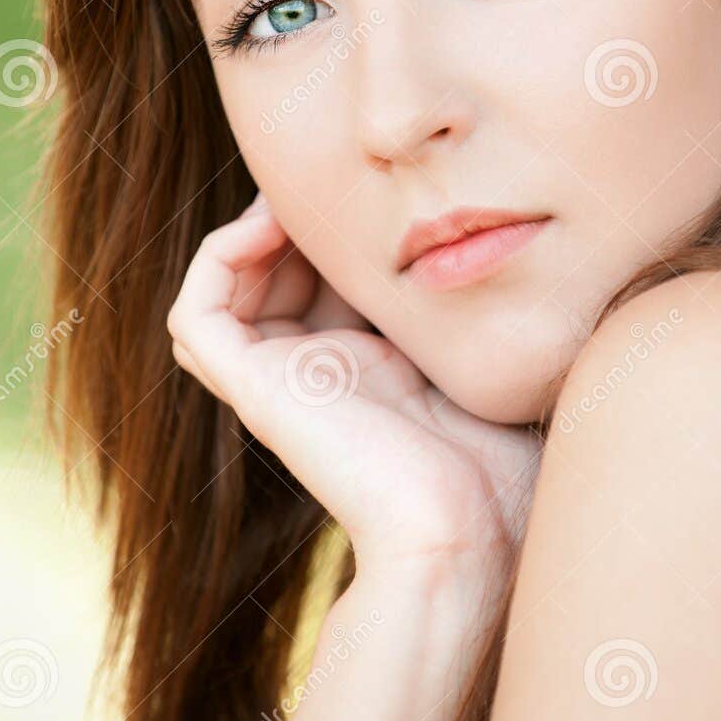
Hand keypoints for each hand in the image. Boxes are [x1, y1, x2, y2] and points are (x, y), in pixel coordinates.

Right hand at [166, 192, 542, 593]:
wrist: (473, 535)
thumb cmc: (510, 471)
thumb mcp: (505, 365)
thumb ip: (497, 315)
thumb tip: (523, 253)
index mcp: (379, 372)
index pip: (336, 281)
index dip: (346, 230)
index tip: (383, 191)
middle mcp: (323, 376)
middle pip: (279, 276)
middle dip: (300, 219)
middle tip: (334, 184)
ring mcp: (283, 385)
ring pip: (230, 291)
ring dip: (254, 231)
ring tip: (296, 200)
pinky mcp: (253, 392)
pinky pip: (197, 315)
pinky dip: (219, 258)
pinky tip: (269, 228)